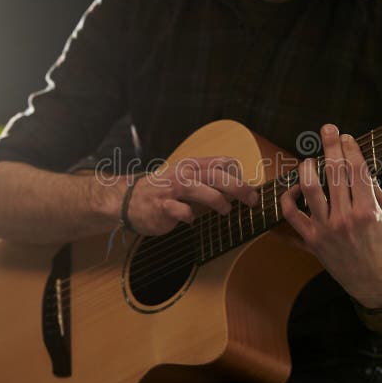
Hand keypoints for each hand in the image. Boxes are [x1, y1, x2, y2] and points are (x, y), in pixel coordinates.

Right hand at [126, 156, 258, 235]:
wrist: (129, 201)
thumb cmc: (164, 191)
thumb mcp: (186, 178)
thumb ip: (208, 180)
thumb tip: (239, 188)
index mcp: (191, 165)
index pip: (220, 162)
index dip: (238, 173)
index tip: (250, 186)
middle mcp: (183, 174)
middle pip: (215, 175)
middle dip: (237, 187)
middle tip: (252, 199)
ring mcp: (171, 190)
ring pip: (200, 189)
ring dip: (217, 200)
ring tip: (227, 210)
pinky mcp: (162, 207)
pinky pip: (180, 211)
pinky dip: (189, 216)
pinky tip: (191, 220)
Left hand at [280, 124, 381, 307]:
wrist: (377, 284)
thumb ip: (375, 190)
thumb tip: (361, 166)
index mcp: (368, 211)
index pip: (356, 170)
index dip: (350, 148)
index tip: (346, 137)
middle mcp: (346, 218)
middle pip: (334, 172)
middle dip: (331, 146)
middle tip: (328, 129)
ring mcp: (327, 229)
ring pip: (309, 189)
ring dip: (307, 168)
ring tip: (309, 160)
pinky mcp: (312, 240)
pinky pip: (291, 215)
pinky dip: (288, 198)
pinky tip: (294, 188)